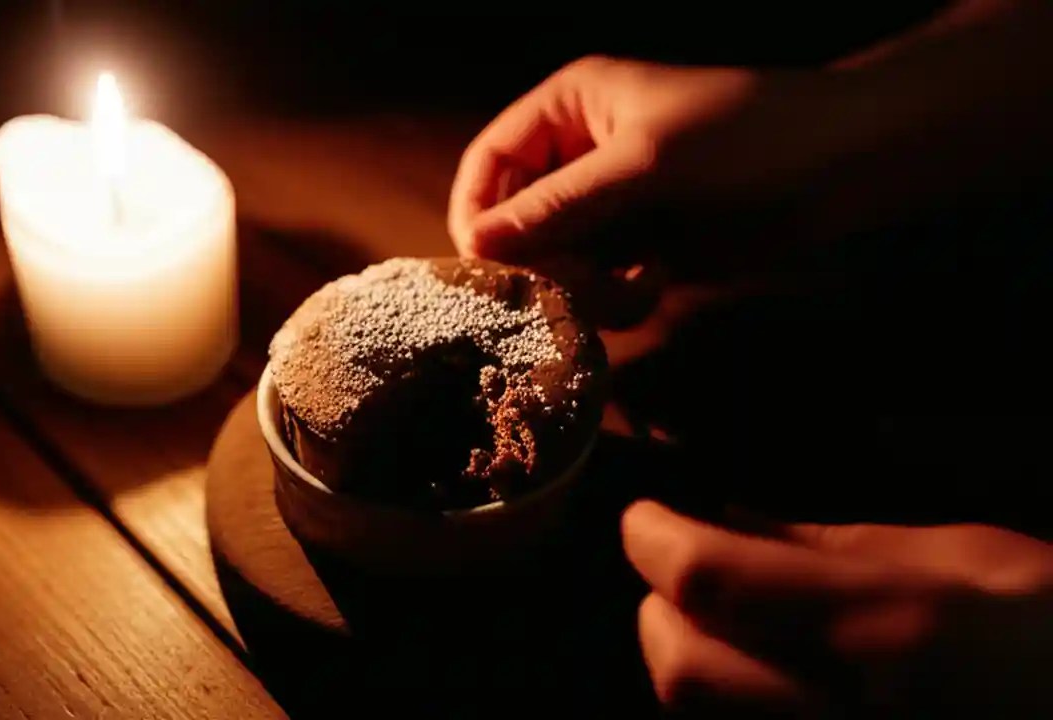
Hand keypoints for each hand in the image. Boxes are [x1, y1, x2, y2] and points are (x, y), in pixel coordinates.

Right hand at [448, 56, 836, 273]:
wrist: (844, 165)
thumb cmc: (745, 136)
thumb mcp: (644, 162)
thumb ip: (558, 206)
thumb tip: (476, 247)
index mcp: (567, 110)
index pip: (488, 164)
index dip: (478, 214)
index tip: (485, 268)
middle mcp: (578, 157)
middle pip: (514, 223)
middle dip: (541, 260)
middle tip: (576, 282)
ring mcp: (609, 207)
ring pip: (553, 264)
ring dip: (582, 286)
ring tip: (629, 283)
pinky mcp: (639, 248)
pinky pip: (595, 286)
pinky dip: (615, 297)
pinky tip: (657, 281)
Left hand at [622, 500, 1052, 716]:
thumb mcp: (970, 558)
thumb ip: (839, 547)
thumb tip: (735, 520)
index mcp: (887, 630)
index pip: (710, 580)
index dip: (655, 540)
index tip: (648, 519)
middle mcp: (842, 713)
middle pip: (682, 670)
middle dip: (661, 613)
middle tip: (683, 576)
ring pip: (699, 719)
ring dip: (692, 666)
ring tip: (724, 628)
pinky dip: (727, 708)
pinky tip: (761, 675)